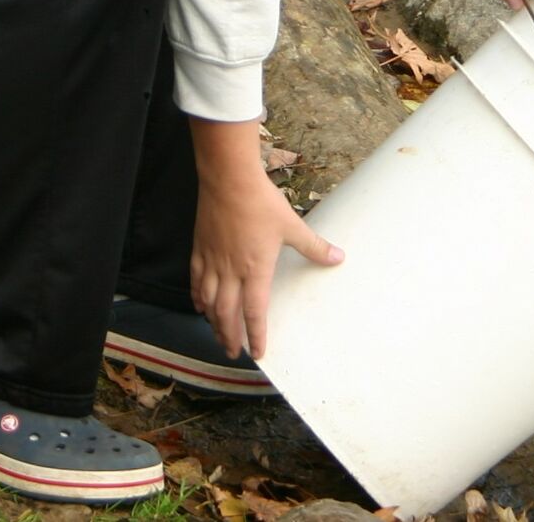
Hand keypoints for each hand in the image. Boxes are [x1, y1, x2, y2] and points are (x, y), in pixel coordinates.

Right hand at [189, 120, 341, 358]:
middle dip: (230, 337)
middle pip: (227, 314)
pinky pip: (195, 281)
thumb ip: (314, 246)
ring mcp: (212, 261)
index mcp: (255, 270)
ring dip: (213, 322)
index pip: (254, 313)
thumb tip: (338, 257)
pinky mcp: (200, 249)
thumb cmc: (261, 203)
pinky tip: (200, 305)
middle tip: (232, 352)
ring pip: (208, 302)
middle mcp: (231, 272)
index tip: (257, 353)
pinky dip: (197, 297)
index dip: (256, 335)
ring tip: (217, 334)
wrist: (229, 180)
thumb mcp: (292, 225)